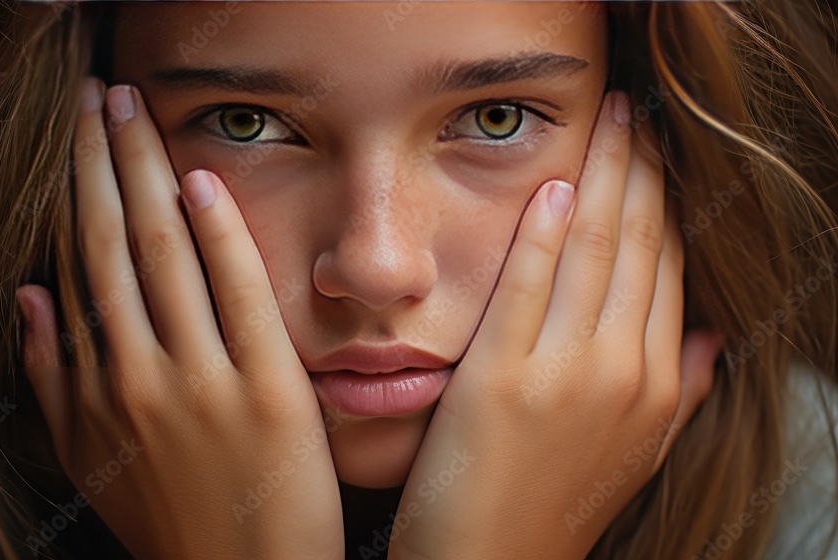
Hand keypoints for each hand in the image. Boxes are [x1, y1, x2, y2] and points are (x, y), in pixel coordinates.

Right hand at [18, 78, 342, 559]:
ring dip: (146, 173)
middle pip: (114, 243)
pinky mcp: (266, 390)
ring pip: (164, 255)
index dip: (76, 191)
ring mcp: (203, 380)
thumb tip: (29, 296)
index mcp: (100, 384)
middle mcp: (141, 373)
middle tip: (101, 96)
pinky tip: (201, 182)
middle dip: (103, 160)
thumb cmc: (170, 518)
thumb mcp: (88, 458)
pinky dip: (217, 235)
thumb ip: (51, 378)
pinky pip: (238, 295)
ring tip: (135, 111)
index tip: (76, 136)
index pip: (82, 263)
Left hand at [387, 91, 722, 558]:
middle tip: (631, 112)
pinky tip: (552, 185)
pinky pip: (527, 285)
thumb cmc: (554, 504)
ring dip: (602, 175)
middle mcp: (624, 372)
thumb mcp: (636, 454)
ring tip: (605, 122)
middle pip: (639, 246)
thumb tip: (709, 339)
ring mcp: (565, 374)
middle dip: (639, 169)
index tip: (652, 153)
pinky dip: (540, 231)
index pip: (667, 268)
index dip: (663, 202)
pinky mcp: (502, 378)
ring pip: (594, 252)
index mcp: (658, 386)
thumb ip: (680, 393)